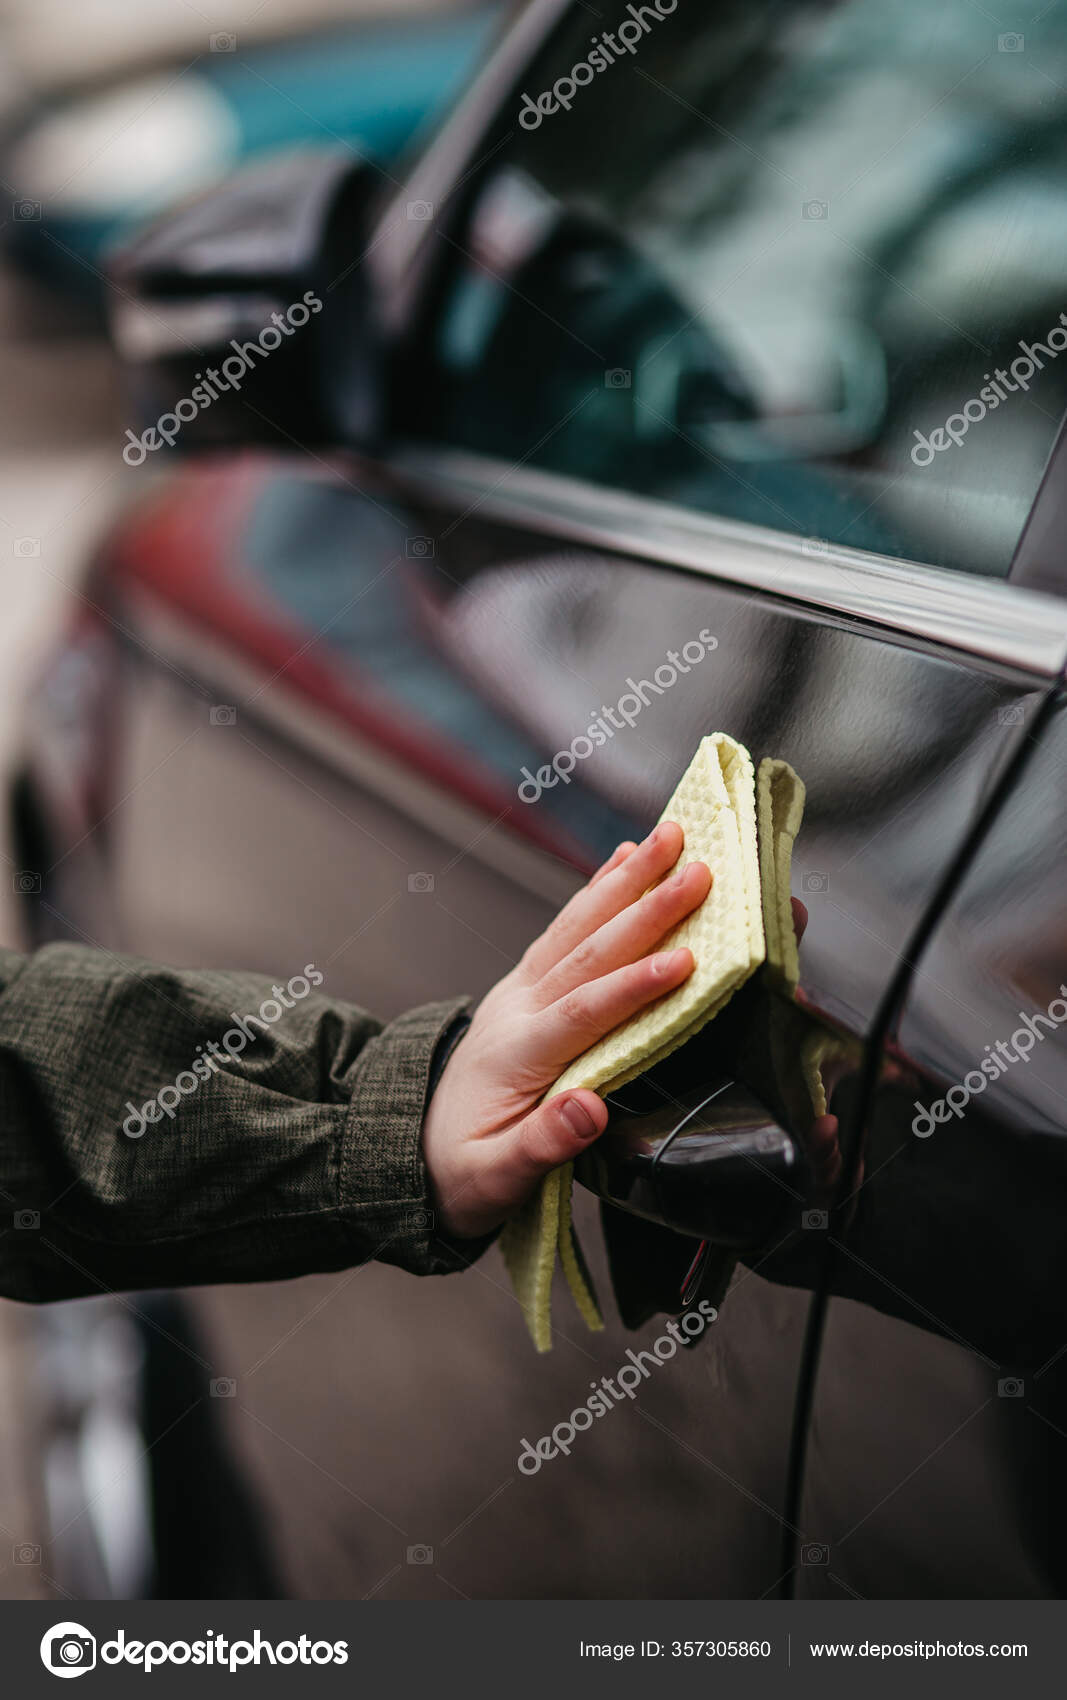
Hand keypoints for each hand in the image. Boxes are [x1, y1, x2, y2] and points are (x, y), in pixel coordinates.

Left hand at [422, 823, 710, 1237]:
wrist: (412, 1155)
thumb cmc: (463, 1174)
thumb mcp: (495, 1179)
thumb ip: (542, 1145)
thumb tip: (590, 1111)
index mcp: (515, 1055)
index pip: (581, 1012)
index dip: (634, 987)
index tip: (688, 960)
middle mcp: (515, 1010)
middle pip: (586, 952)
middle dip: (645, 908)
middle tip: (699, 870)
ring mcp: (519, 992)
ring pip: (576, 926)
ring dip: (624, 879)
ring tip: (670, 838)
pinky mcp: (527, 987)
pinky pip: (566, 929)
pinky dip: (597, 890)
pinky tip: (625, 857)